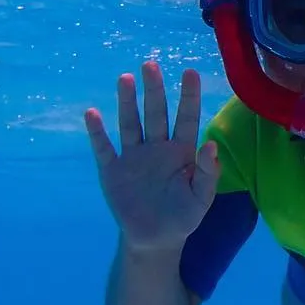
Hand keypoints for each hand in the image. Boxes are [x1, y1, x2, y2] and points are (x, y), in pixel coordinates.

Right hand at [84, 62, 219, 251]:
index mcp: (181, 152)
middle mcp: (157, 148)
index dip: (188, 96)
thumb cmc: (183, 216)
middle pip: (156, 114)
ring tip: (125, 78)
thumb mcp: (201, 199)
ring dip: (127, 103)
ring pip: (130, 124)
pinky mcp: (113, 171)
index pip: (186, 118)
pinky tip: (93, 114)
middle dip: (154, 90)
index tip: (190, 72)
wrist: (154, 239)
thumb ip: (208, 174)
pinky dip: (97, 133)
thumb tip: (211, 146)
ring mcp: (133, 157)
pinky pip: (104, 148)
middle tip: (151, 65)